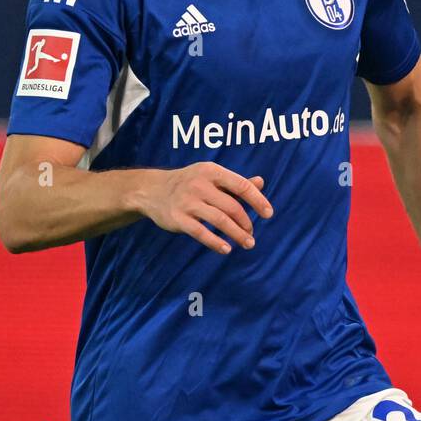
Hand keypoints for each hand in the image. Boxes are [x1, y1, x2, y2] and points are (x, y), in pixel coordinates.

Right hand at [139, 162, 272, 254]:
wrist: (151, 190)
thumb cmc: (189, 183)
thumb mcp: (211, 176)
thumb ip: (235, 182)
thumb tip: (261, 182)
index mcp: (212, 171)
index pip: (241, 185)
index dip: (258, 200)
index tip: (269, 214)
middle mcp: (200, 185)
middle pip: (232, 206)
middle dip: (246, 223)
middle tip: (252, 234)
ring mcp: (188, 202)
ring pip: (220, 220)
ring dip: (236, 234)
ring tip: (247, 243)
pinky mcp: (178, 218)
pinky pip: (201, 233)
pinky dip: (216, 242)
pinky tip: (226, 249)